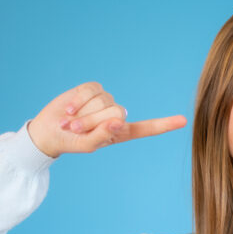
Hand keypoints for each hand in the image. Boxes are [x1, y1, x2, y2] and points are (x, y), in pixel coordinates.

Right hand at [27, 81, 186, 157]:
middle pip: (116, 113)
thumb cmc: (70, 141)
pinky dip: (77, 100)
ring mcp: (105, 100)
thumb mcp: (86, 144)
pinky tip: (68, 109)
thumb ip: (102, 135)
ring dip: (82, 113)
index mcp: (120, 133)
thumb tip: (118, 122)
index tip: (183, 121)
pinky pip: (89, 90)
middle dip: (92, 122)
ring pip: (102, 101)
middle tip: (76, 129)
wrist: (49, 130)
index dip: (163, 124)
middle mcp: (116, 115)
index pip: (146, 128)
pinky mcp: (92, 89)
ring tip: (70, 121)